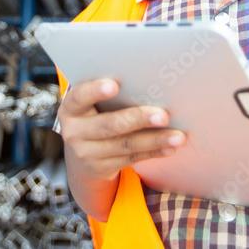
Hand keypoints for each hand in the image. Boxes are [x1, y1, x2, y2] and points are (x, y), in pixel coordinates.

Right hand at [58, 78, 185, 182]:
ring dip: (155, 140)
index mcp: (70, 109)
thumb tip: (148, 80)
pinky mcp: (102, 169)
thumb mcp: (90, 104)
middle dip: (138, 119)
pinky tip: (170, 147)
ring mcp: (87, 154)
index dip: (95, 90)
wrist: (80, 154)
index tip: (115, 84)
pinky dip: (154, 152)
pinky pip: (131, 158)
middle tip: (164, 114)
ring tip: (178, 136)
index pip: (79, 97)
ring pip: (125, 145)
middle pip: (109, 125)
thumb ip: (107, 93)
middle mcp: (74, 132)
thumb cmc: (93, 115)